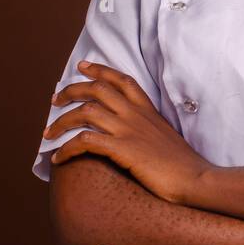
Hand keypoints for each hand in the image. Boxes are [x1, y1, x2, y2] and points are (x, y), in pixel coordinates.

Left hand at [46, 61, 213, 204]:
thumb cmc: (183, 164)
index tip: (83, 66)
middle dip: (71, 91)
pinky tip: (58, 158)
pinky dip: (67, 148)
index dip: (100, 70)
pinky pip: (86, 141)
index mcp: (147, 110)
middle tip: (55, 99)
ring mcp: (129, 130)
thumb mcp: (166, 137)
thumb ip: (149, 129)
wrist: (195, 178)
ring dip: (61, 122)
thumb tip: (137, 134)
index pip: (121, 80)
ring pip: (86, 112)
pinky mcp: (123, 149)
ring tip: (48, 133)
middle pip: (97, 90)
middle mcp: (136, 115)